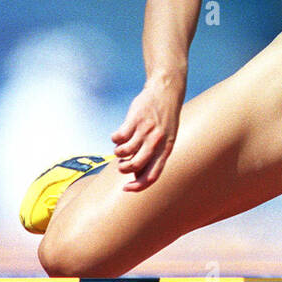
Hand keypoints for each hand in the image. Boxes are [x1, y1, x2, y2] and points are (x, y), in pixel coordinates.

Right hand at [111, 73, 184, 190]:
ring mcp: (145, 131)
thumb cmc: (164, 120)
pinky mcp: (134, 120)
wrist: (165, 92)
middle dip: (124, 169)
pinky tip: (118, 136)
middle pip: (136, 165)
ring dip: (118, 153)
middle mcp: (156, 142)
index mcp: (166, 150)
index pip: (152, 176)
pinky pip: (119, 137)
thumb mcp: (166, 140)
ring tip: (120, 149)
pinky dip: (115, 139)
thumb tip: (136, 177)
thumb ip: (154, 157)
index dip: (138, 186)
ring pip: (124, 151)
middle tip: (122, 164)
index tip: (125, 188)